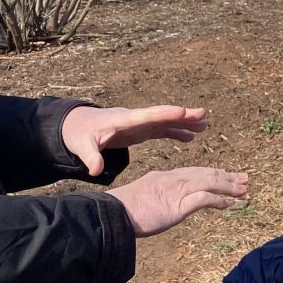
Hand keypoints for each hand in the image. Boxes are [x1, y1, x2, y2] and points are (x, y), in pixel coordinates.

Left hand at [61, 104, 209, 175]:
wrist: (77, 125)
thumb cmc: (79, 135)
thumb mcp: (82, 146)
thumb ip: (91, 157)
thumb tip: (96, 171)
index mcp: (122, 120)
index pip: (145, 116)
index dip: (163, 114)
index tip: (181, 112)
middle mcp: (135, 119)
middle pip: (162, 115)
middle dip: (182, 115)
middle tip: (202, 115)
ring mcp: (140, 123)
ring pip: (166, 121)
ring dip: (185, 123)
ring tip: (204, 126)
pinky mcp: (141, 129)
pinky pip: (162, 129)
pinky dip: (177, 131)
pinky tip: (191, 137)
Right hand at [107, 166, 247, 236]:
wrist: (112, 214)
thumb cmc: (121, 211)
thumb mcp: (142, 201)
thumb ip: (157, 200)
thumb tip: (164, 207)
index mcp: (164, 178)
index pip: (193, 173)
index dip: (211, 174)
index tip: (224, 176)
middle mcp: (172, 180)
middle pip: (205, 174)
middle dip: (226, 176)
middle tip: (244, 179)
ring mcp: (176, 191)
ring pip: (209, 182)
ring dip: (228, 186)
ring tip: (244, 190)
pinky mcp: (177, 204)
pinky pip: (203, 199)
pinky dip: (217, 200)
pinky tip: (227, 204)